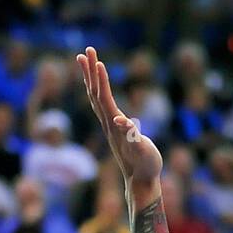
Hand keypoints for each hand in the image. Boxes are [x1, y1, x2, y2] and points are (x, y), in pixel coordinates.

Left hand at [77, 47, 161, 184]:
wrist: (140, 183)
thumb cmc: (146, 166)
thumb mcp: (143, 150)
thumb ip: (133, 135)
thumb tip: (123, 121)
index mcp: (115, 125)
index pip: (104, 97)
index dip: (101, 79)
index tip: (97, 60)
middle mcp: (109, 123)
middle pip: (95, 93)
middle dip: (91, 71)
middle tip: (87, 50)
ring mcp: (110, 127)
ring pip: (95, 98)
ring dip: (90, 78)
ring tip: (86, 61)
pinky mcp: (113, 130)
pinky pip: (101, 105)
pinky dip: (97, 91)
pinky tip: (97, 86)